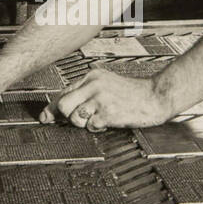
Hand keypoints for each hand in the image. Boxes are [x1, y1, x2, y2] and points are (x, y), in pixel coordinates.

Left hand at [42, 69, 171, 130]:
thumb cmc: (134, 93)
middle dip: (66, 117)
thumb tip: (62, 108)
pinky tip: (108, 121)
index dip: (52, 108)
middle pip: (63, 105)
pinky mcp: (108, 112)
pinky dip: (97, 127)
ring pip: (74, 117)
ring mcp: (101, 98)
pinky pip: (91, 125)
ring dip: (83, 123)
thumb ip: (86, 92)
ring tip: (97, 118)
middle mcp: (94, 84)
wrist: (156, 96)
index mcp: (92, 76)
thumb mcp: (107, 85)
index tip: (46, 117)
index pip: (64, 92)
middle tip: (78, 119)